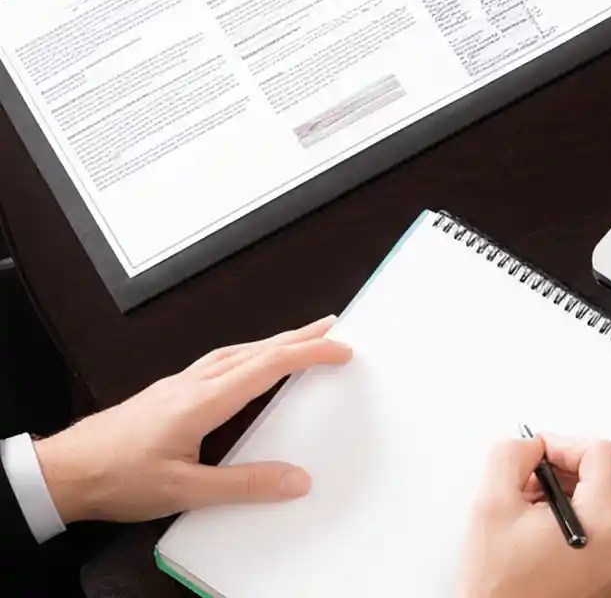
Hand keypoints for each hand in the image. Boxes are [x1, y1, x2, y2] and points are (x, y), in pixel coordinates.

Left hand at [33, 317, 351, 523]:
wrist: (63, 472)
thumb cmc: (116, 478)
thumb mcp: (185, 491)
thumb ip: (244, 485)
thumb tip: (295, 479)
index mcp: (202, 401)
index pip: (267, 366)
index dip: (309, 354)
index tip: (340, 348)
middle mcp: (192, 384)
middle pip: (255, 349)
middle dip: (298, 335)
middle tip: (331, 325)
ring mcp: (177, 385)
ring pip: (235, 352)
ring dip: (272, 342)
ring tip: (297, 341)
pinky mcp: (167, 393)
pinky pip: (217, 362)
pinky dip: (245, 355)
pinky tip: (245, 365)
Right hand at [457, 436, 610, 597]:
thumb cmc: (499, 589)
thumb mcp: (491, 505)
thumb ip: (511, 455)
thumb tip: (530, 444)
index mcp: (607, 524)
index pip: (599, 452)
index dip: (561, 445)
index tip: (536, 454)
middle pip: (599, 477)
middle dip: (557, 474)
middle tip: (523, 489)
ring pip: (597, 501)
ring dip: (560, 498)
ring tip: (526, 518)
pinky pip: (598, 529)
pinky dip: (570, 521)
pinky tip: (538, 536)